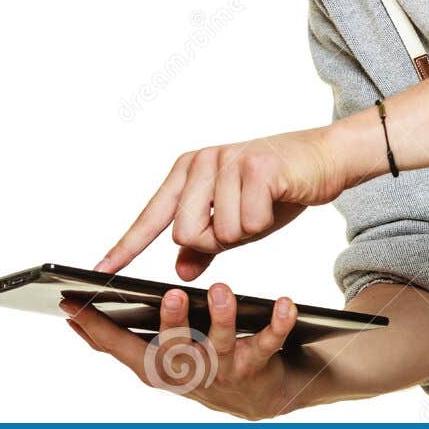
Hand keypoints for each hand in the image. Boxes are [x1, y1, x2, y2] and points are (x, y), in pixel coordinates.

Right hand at [61, 283, 306, 420]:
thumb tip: (71, 314)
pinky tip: (285, 303)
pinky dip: (279, 323)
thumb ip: (121, 339)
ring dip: (223, 316)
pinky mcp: (258, 367)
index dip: (93, 328)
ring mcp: (222, 372)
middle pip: (173, 351)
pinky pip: (270, 343)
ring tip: (222, 289)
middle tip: (168, 294)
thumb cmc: (201, 364)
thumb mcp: (157, 356)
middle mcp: (187, 373)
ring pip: (221, 344)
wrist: (259, 397)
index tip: (69, 302)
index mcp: (157, 368)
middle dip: (171, 323)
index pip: (118, 348)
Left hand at [97, 122, 375, 279]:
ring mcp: (228, 162)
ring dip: (246, 232)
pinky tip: (278, 199)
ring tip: (264, 206)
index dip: (126, 247)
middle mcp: (203, 162)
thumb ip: (206, 243)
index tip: (101, 272)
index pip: (152, 217)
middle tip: (244, 221)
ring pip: (220, 233)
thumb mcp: (237, 219)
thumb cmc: (281, 187)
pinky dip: (266, 223)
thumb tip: (178, 270)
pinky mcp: (256, 168)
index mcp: (189, 171)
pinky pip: (250, 224)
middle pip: (185, 233)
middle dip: (217, 241)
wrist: (327, 157)